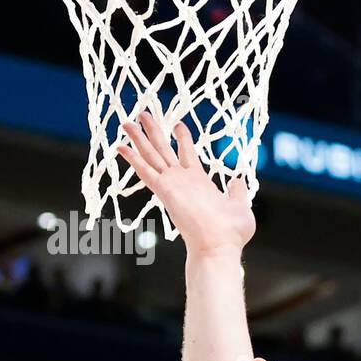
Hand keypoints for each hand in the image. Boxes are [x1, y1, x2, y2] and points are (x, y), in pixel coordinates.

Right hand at [118, 112, 255, 253]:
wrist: (219, 246)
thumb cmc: (230, 233)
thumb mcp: (239, 206)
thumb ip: (237, 191)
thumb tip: (239, 180)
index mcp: (200, 182)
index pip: (188, 154)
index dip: (183, 138)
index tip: (178, 124)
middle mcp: (183, 181)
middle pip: (164, 150)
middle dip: (154, 131)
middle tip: (143, 114)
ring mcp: (173, 184)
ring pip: (152, 155)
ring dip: (140, 138)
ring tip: (127, 121)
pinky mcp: (165, 190)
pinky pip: (146, 171)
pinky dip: (133, 159)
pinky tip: (120, 147)